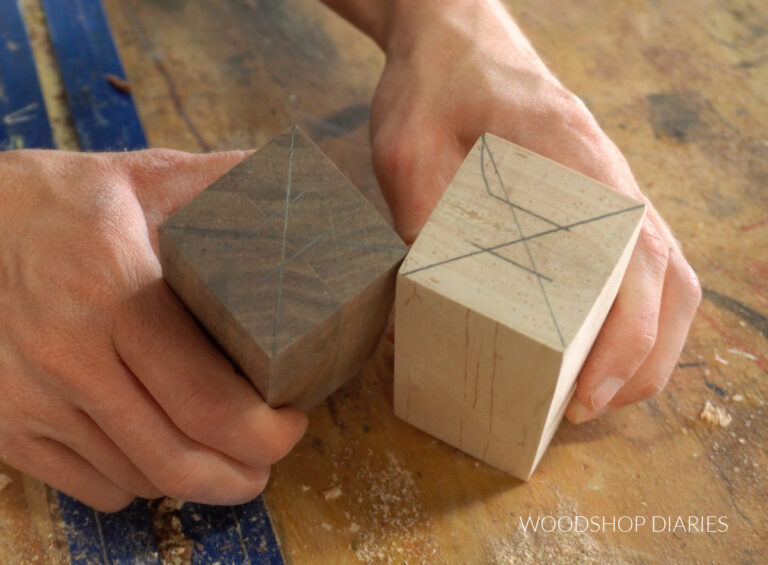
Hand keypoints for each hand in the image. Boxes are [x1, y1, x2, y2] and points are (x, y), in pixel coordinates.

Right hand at [0, 149, 306, 511]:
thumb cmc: (62, 201)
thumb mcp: (145, 177)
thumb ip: (224, 181)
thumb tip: (300, 182)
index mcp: (113, 291)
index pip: (204, 398)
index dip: (265, 430)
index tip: (293, 418)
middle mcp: (66, 355)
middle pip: (177, 458)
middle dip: (243, 474)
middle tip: (270, 454)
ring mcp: (29, 399)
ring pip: (139, 478)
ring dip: (198, 477)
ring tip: (227, 450)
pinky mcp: (6, 427)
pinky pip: (92, 487)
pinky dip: (141, 481)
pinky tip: (161, 447)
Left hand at [367, 0, 700, 420]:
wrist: (456, 40)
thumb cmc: (436, 85)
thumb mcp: (405, 145)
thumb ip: (422, 217)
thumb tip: (436, 301)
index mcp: (578, 163)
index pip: (637, 267)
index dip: (624, 343)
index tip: (585, 394)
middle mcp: (611, 182)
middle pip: (670, 284)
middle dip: (641, 362)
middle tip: (582, 411)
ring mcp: (612, 191)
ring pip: (668, 279)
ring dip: (647, 345)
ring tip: (595, 393)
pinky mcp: (596, 201)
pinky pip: (641, 266)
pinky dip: (635, 318)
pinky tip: (595, 347)